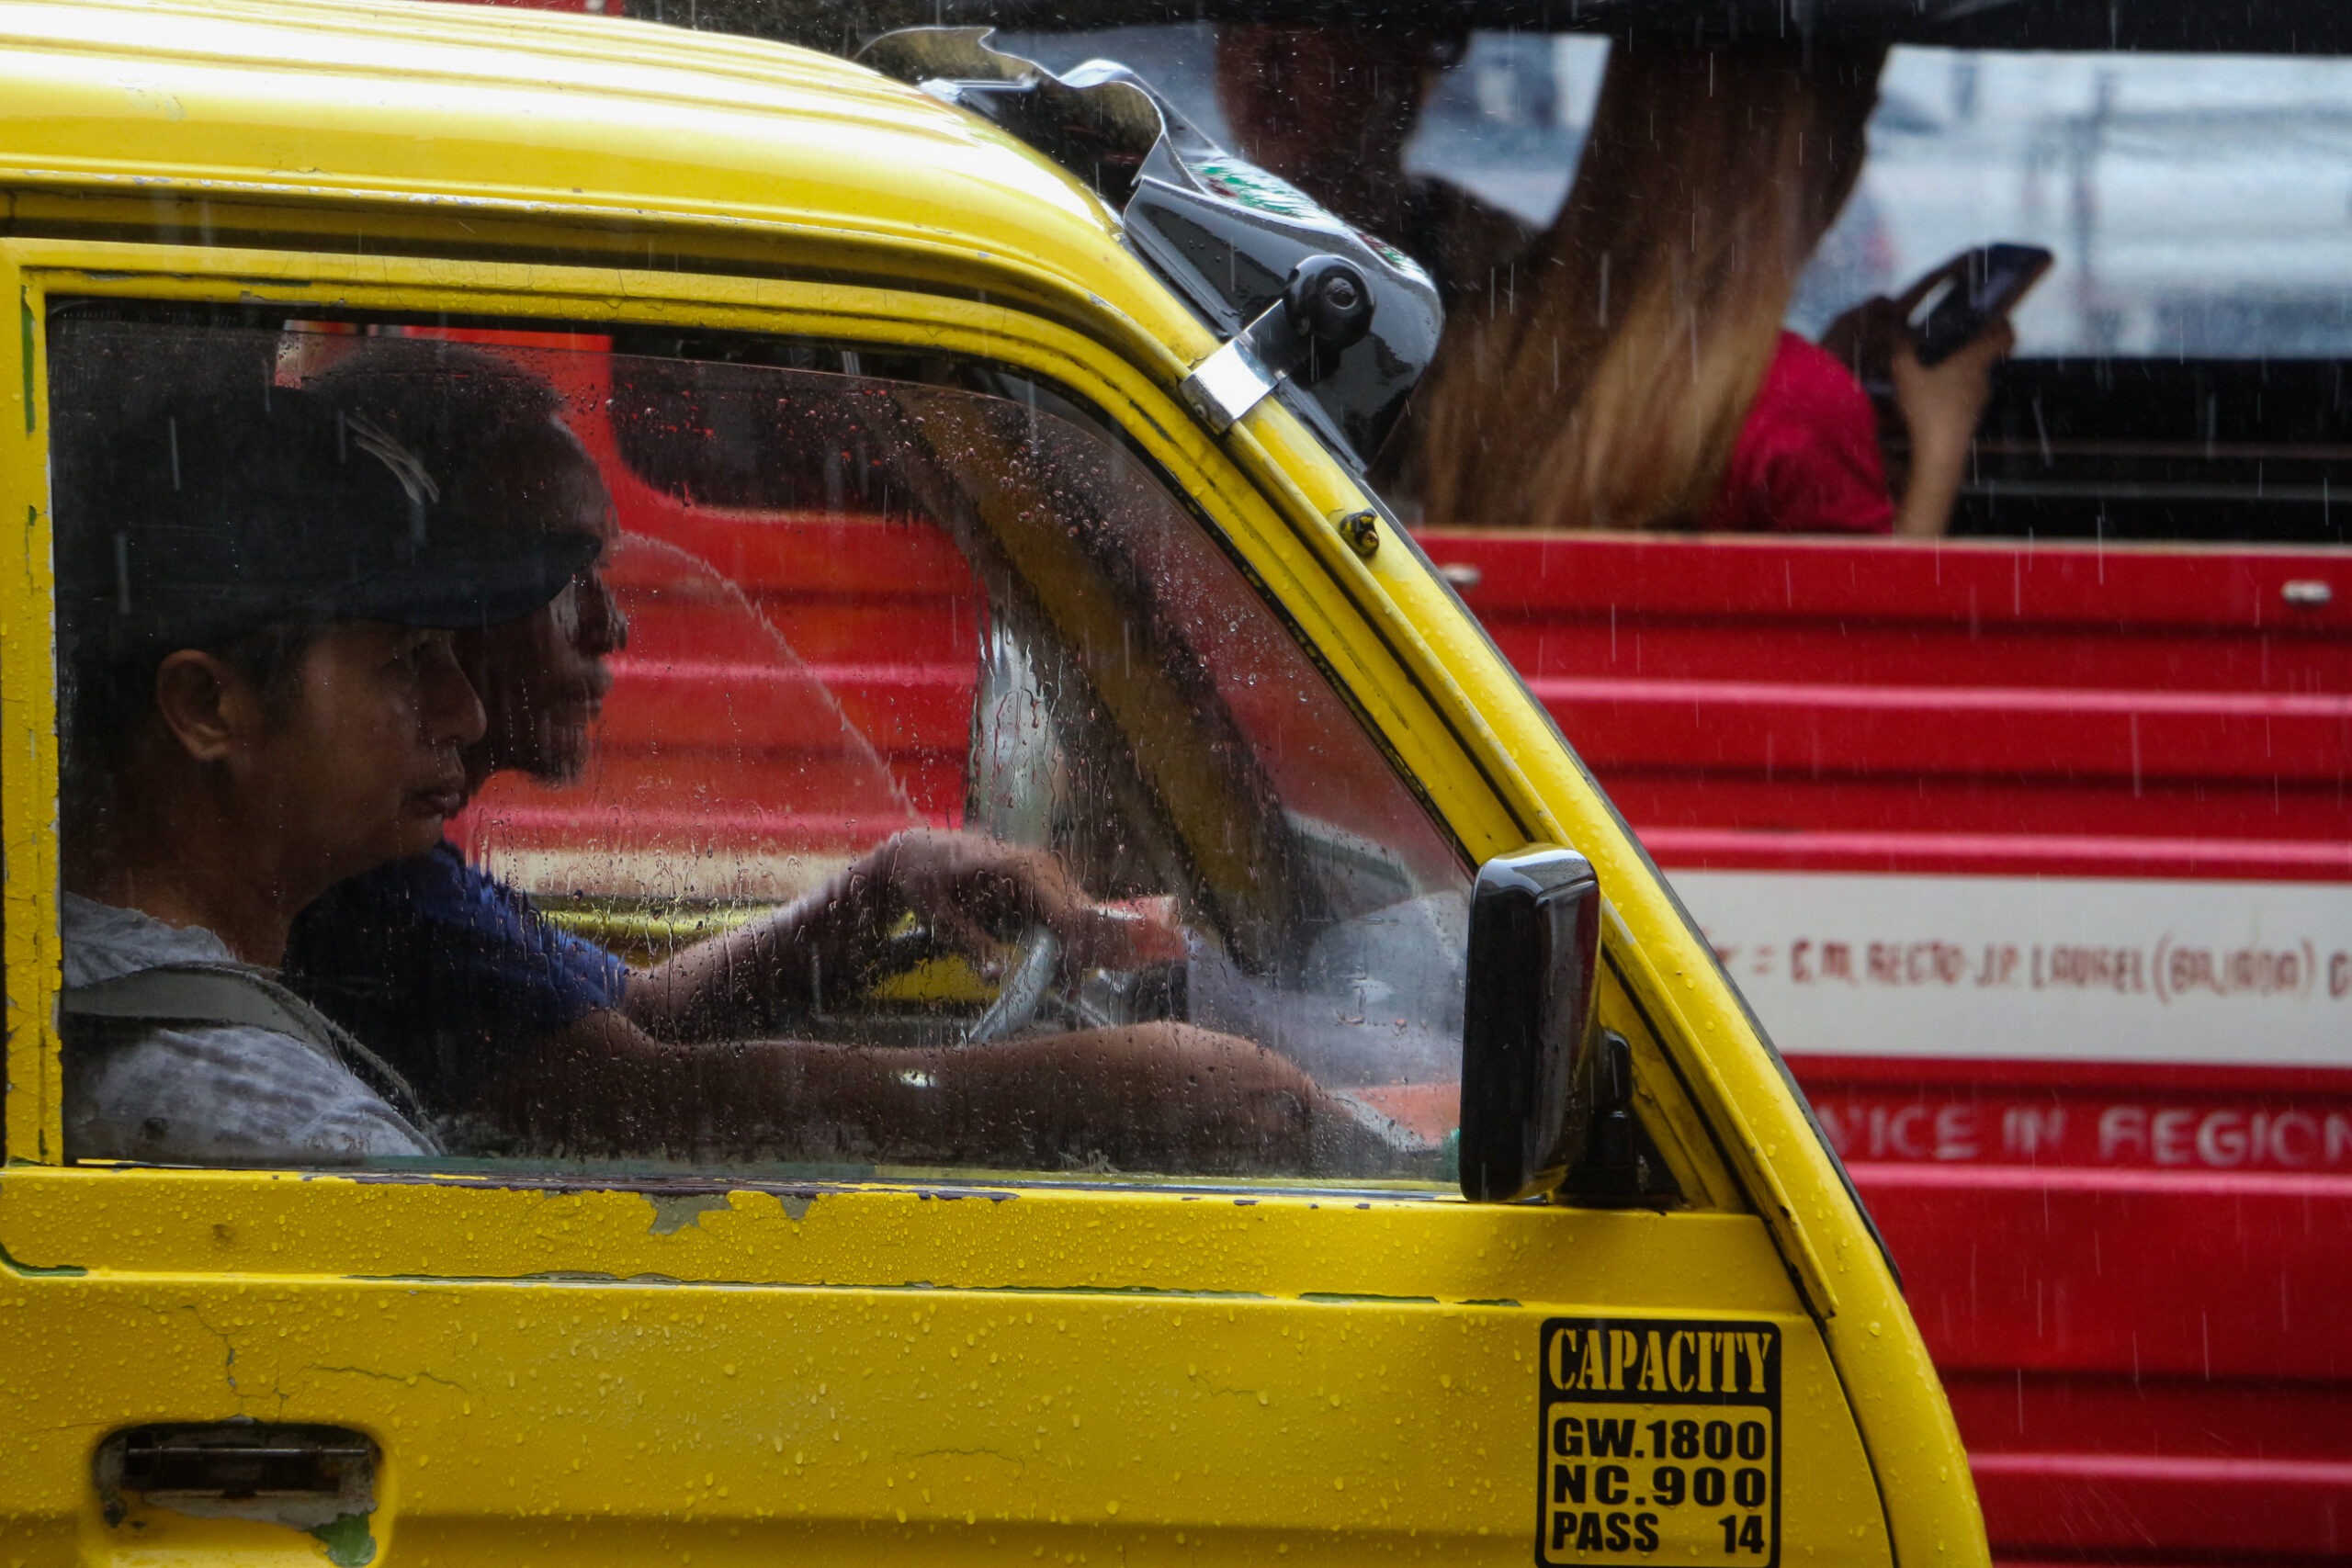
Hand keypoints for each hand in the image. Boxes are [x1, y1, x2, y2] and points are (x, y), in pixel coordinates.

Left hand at [845, 828, 1183, 974]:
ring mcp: (1044, 866)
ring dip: (1077, 947)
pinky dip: (1068, 936)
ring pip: (1080, 911)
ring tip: (1065, 984)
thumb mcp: (941, 920)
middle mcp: (1039, 863)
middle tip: (1067, 991)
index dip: (1074, 951)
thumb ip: (972, 946)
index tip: (1068, 985)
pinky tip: (1059, 964)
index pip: (1067, 914)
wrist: (918, 853)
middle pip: (1081, 914)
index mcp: (1017, 870)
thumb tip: (996, 977)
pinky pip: (1067, 908)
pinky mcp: (1043, 875)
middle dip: (1080, 954)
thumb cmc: (925, 883)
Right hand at [1888, 320, 2011, 465]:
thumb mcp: (1905, 372)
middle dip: (1968, 349)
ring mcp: (1980, 400)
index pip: (2005, 336)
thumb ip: (1901, 349)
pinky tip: (1931, 399)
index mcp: (1975, 359)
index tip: (1992, 319)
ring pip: (1973, 378)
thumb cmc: (1927, 406)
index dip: (2003, 325)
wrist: (1940, 452)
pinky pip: (1965, 397)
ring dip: (1958, 373)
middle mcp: (1984, 377)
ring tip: (1932, 374)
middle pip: (1985, 356)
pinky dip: (1953, 393)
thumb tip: (1897, 332)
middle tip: (1945, 346)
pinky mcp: (1971, 418)